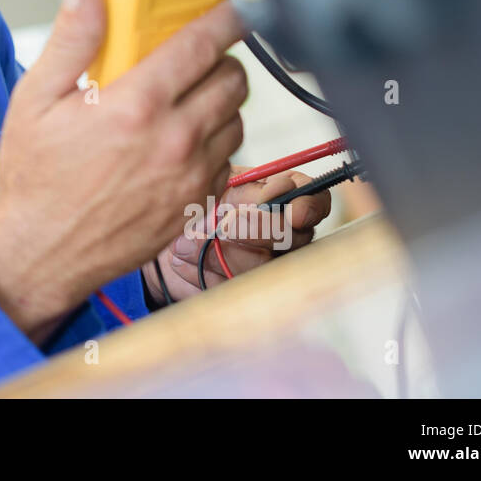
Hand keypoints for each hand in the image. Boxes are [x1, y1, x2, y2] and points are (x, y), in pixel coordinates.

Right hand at [0, 0, 246, 339]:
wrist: (39, 254)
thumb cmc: (34, 177)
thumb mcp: (36, 98)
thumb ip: (72, 38)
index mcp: (136, 106)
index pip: (203, 45)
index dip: (227, 18)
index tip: (233, 8)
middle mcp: (173, 141)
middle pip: (233, 80)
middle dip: (221, 60)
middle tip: (193, 59)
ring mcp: (190, 177)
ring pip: (237, 120)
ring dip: (219, 102)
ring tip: (184, 101)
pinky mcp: (195, 205)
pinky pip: (228, 160)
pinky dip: (215, 143)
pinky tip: (180, 141)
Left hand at [150, 168, 331, 299]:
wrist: (166, 240)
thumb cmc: (197, 206)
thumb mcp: (215, 189)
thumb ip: (245, 192)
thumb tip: (272, 195)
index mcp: (283, 200)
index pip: (314, 201)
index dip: (309, 206)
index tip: (294, 211)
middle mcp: (287, 235)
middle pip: (295, 236)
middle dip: (258, 229)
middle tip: (226, 225)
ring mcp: (270, 266)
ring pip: (263, 263)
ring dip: (221, 251)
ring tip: (188, 240)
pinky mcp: (246, 292)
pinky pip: (235, 285)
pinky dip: (206, 270)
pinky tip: (187, 259)